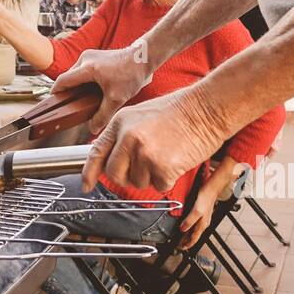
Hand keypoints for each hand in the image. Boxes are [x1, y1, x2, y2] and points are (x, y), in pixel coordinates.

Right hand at [52, 44, 152, 136]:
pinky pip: (82, 70)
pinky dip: (82, 81)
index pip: (63, 81)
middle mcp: (85, 58)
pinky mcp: (94, 56)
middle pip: (67, 77)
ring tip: (80, 100)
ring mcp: (89, 55)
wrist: (142, 58)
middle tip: (69, 106)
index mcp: (87, 68)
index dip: (56, 94)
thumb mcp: (116, 99)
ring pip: (74, 73)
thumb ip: (103, 115)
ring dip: (75, 86)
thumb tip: (93, 128)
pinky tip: (89, 91)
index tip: (53, 104)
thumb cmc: (131, 73)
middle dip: (67, 92)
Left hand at [80, 88, 224, 192]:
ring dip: (152, 176)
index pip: (96, 152)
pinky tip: (176, 159)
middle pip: (114, 175)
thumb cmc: (180, 110)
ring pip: (138, 183)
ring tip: (166, 154)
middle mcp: (128, 137)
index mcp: (120, 123)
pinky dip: (168, 179)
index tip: (87, 185)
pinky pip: (159, 186)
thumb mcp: (141, 116)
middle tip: (146, 167)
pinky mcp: (162, 166)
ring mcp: (144, 152)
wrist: (206, 108)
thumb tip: (113, 160)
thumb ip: (124, 136)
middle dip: (128, 177)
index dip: (89, 172)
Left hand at [177, 159, 241, 249]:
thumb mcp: (196, 210)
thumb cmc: (206, 197)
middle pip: (194, 236)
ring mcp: (203, 217)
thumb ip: (189, 221)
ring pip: (194, 230)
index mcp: (203, 224)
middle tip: (179, 245)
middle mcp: (203, 222)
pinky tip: (185, 225)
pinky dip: (189, 227)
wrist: (212, 187)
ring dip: (187, 235)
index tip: (180, 248)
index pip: (194, 239)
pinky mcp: (201, 212)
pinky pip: (194, 223)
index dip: (187, 244)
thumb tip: (182, 229)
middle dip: (186, 241)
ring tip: (180, 237)